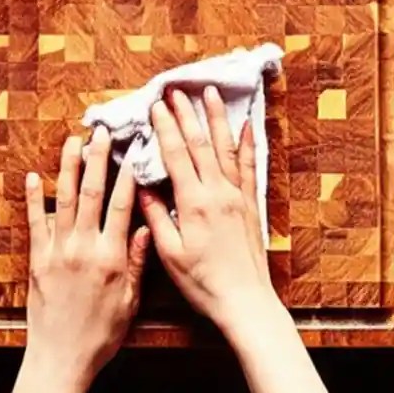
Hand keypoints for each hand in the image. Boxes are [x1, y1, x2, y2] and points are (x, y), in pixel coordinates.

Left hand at [24, 128, 150, 392]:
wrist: (62, 358)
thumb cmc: (102, 335)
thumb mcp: (131, 302)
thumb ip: (139, 263)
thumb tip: (147, 227)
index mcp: (112, 258)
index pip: (123, 206)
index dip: (128, 175)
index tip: (133, 150)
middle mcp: (84, 248)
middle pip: (92, 193)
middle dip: (97, 159)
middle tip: (101, 131)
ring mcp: (58, 252)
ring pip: (64, 200)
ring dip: (68, 167)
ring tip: (73, 141)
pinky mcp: (38, 261)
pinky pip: (36, 223)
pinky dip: (35, 199)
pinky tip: (36, 177)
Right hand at [139, 87, 286, 339]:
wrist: (244, 301)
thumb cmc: (203, 283)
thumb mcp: (169, 254)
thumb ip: (156, 217)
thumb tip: (143, 188)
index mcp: (193, 203)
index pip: (175, 155)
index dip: (164, 128)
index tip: (155, 106)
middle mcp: (217, 193)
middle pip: (200, 144)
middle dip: (187, 114)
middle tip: (176, 91)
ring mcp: (237, 196)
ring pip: (226, 148)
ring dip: (217, 118)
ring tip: (211, 93)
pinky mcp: (250, 205)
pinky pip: (249, 167)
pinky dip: (246, 144)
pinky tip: (245, 126)